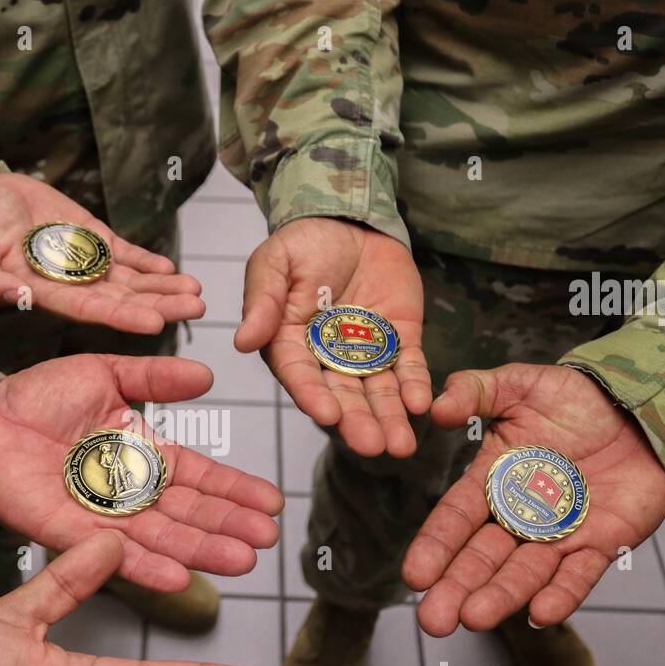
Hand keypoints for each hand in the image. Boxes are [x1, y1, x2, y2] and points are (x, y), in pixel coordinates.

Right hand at [0, 172, 203, 333]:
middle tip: (195, 308)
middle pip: (121, 300)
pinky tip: (171, 269)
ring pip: (130, 280)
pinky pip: (125, 254)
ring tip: (196, 292)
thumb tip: (14, 298)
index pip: (89, 311)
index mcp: (44, 295)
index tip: (155, 323)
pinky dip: (148, 261)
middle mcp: (71, 285)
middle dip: (158, 304)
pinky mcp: (92, 238)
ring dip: (163, 287)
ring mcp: (84, 263)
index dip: (122, 317)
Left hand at [0, 353, 284, 591]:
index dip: (234, 490)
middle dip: (227, 527)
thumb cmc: (36, 394)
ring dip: (200, 552)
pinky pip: (110, 553)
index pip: (198, 477)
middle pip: (187, 513)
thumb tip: (208, 375)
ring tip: (240, 561)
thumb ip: (155, 379)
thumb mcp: (105, 373)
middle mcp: (128, 492)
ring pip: (160, 538)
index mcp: (141, 455)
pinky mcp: (66, 532)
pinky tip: (178, 578)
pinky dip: (144, 567)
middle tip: (266, 541)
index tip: (271, 503)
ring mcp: (100, 516)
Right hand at [239, 218, 429, 456]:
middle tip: (373, 446)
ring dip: (389, 417)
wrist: (348, 219)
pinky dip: (416, 386)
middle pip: (342, 395)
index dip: (313, 396)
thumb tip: (242, 341)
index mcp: (290, 345)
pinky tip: (422, 405)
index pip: (300, 375)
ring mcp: (365, 351)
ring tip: (402, 445)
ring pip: (377, 391)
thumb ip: (263, 302)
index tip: (328, 415)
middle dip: (358, 421)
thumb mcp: (275, 263)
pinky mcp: (399, 340)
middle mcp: (327, 357)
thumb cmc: (304, 243)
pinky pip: (409, 367)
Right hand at [401, 364, 664, 635]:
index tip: (415, 576)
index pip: (457, 518)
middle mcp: (520, 514)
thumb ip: (476, 391)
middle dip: (458, 587)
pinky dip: (562, 595)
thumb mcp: (520, 384)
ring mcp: (560, 534)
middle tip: (434, 621)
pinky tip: (541, 614)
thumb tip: (435, 407)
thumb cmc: (575, 397)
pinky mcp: (603, 543)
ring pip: (526, 571)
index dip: (437, 546)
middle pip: (483, 557)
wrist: (640, 406)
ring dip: (501, 595)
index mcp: (492, 480)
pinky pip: (580, 574)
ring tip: (476, 618)